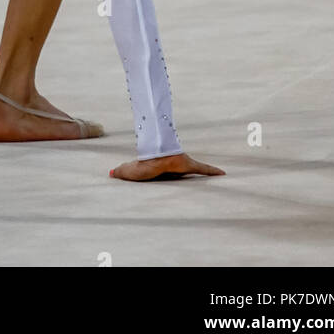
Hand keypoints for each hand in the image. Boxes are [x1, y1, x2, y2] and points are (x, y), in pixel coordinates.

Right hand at [109, 152, 224, 181]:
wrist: (156, 159)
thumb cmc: (144, 166)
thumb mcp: (131, 171)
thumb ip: (121, 171)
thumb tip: (109, 173)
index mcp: (165, 169)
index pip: (171, 170)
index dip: (176, 171)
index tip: (179, 172)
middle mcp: (176, 167)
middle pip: (189, 169)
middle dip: (197, 170)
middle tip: (210, 174)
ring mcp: (184, 165)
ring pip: (199, 168)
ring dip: (209, 171)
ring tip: (221, 174)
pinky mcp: (191, 165)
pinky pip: (204, 169)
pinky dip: (214, 171)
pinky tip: (224, 174)